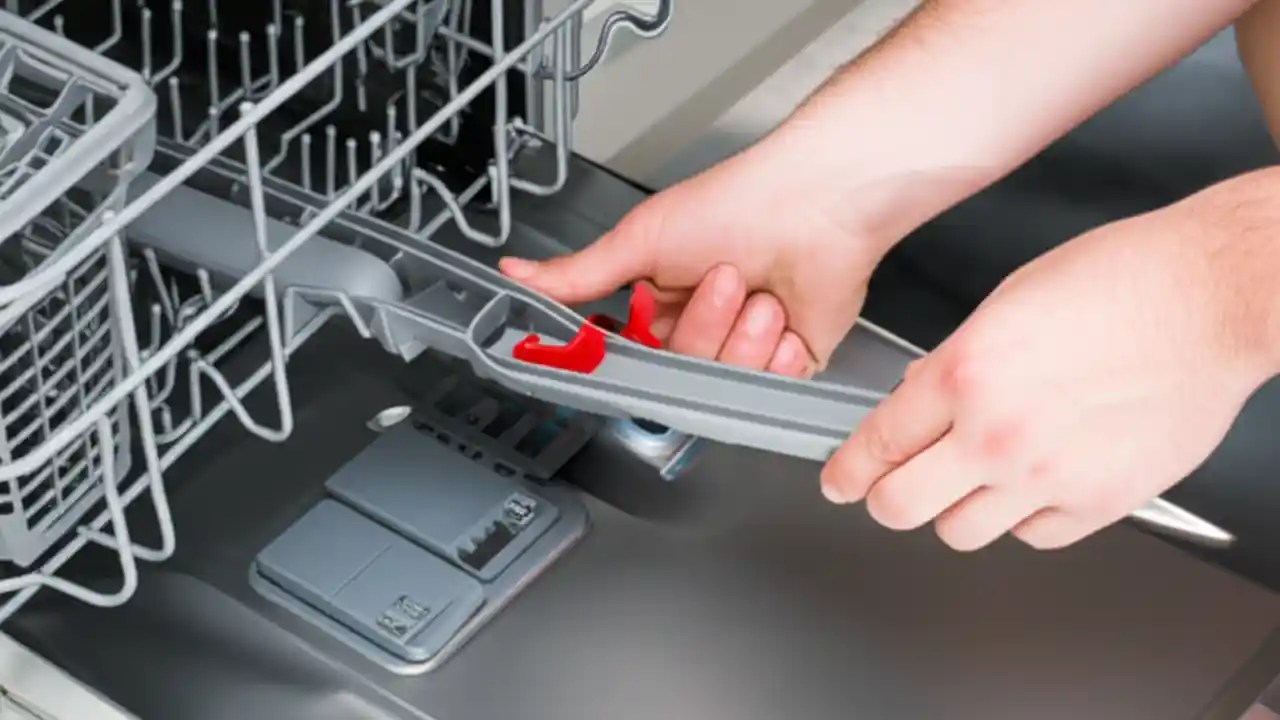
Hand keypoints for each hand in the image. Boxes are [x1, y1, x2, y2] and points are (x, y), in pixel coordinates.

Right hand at [499, 143, 888, 375]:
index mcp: (662, 301)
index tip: (648, 328)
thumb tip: (514, 273)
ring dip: (746, 334)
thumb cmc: (737, 204)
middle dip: (705, 325)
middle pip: (682, 370)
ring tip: (764, 290)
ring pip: (727, 381)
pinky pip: (771, 385)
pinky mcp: (792, 361)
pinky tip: (791, 314)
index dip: (642, 348)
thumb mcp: (639, 240)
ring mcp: (748, 346)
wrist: (815, 204)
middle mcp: (703, 326)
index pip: (635, 354)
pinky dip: (781, 351)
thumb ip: (576, 274)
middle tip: (726, 277)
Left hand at [822, 187, 1277, 550]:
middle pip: (900, 507)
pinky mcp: (1099, 501)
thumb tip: (916, 403)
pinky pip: (1033, 537)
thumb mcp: (1006, 303)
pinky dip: (1024, 518)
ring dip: (956, 509)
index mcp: (965, 373)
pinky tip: (1036, 481)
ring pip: (960, 533)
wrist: (1213, 296)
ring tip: (977, 477)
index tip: (841, 480)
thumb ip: (952, 364)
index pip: (877, 443)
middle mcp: (998, 432)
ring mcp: (1048, 475)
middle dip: (886, 499)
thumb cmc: (1122, 282)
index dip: (848, 469)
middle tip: (892, 488)